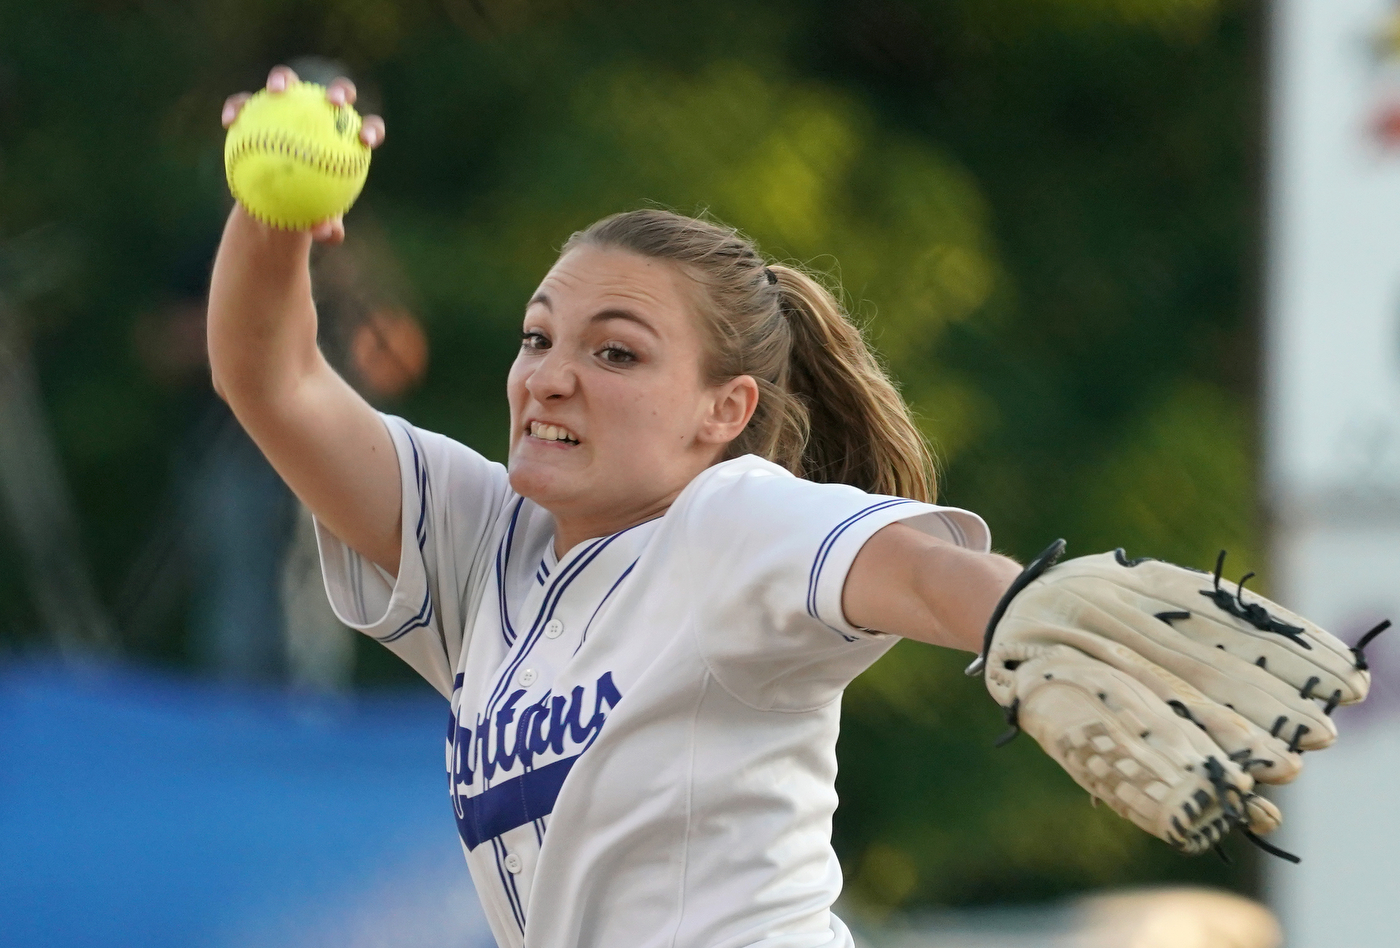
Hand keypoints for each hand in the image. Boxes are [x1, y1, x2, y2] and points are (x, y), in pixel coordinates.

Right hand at [220, 65, 385, 243]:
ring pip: (289, 84)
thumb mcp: (317, 223)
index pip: (366, 129)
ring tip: (277, 92)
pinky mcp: (257, 111)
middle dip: (339, 91)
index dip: (371, 129)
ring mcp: (289, 107)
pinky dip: (238, 108)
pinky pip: (245, 105)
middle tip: (334, 103)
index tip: (366, 141)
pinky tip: (230, 121)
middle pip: (337, 94)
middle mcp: (322, 115)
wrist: (275, 204)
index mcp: (347, 139)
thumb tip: (327, 233)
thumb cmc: (305, 211)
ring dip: (283, 80)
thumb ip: (328, 227)